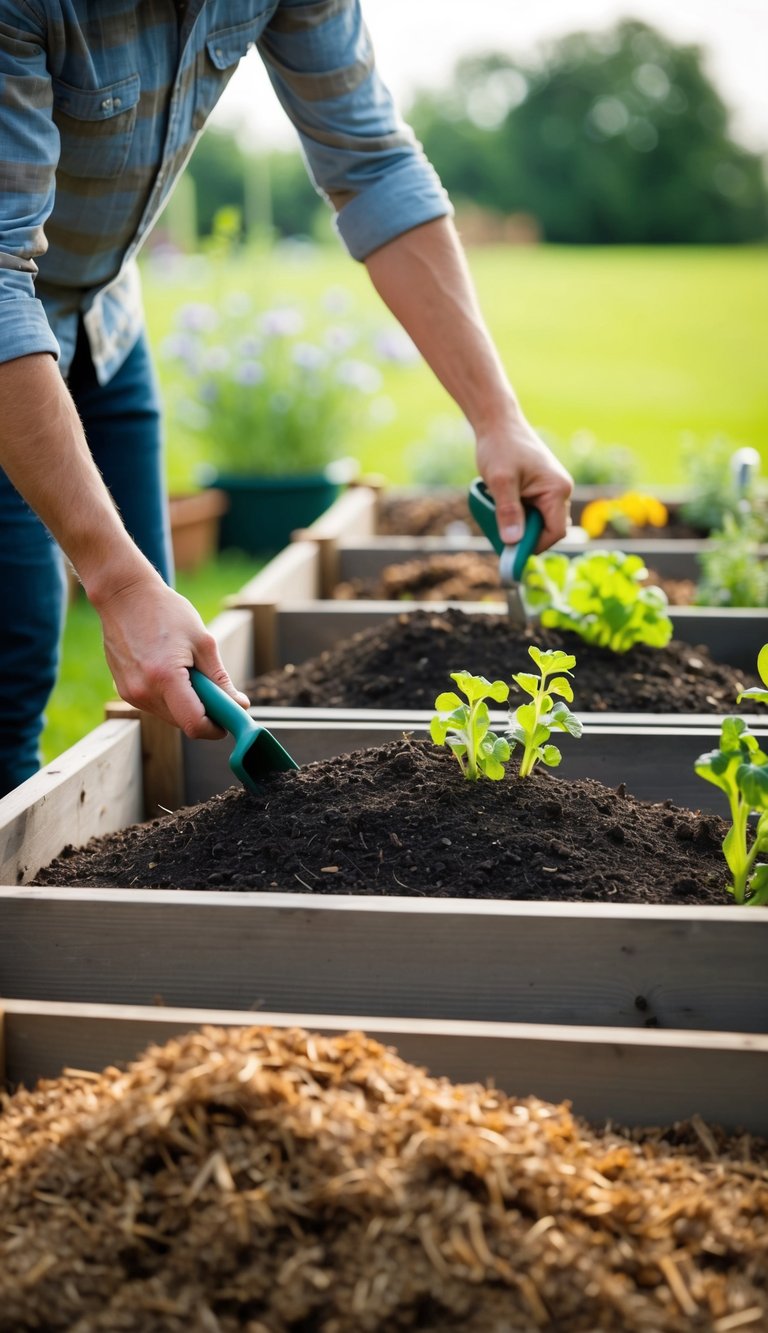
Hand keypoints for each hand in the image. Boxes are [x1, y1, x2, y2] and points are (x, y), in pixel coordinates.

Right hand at [94, 572, 250, 737]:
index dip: (216, 728)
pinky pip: (155, 706)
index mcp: (165, 678)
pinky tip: (170, 671)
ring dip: (186, 705)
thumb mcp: (203, 642)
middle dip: (204, 714)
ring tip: (188, 671)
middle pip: (183, 723)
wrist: (124, 596)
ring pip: (169, 716)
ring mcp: (130, 693)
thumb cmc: (166, 612)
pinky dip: (170, 697)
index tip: (228, 718)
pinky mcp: (124, 690)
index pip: (194, 724)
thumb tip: (239, 705)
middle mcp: (143, 691)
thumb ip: (220, 679)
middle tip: (214, 690)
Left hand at [475, 409, 572, 552]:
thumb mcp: (500, 481)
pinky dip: (518, 514)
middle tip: (499, 533)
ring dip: (520, 524)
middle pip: (548, 529)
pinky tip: (501, 506)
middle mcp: (560, 490)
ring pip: (539, 520)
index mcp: (557, 490)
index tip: (510, 550)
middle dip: (525, 535)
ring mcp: (552, 488)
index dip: (535, 545)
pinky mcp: (542, 487)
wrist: (498, 423)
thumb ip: (508, 511)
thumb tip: (513, 541)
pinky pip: (533, 510)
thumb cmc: (500, 447)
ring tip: (498, 515)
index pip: (555, 532)